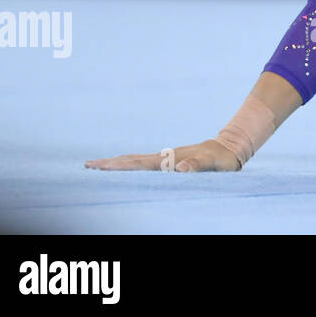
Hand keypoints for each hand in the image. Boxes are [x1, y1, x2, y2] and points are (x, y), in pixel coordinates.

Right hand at [85, 139, 241, 171]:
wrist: (228, 147)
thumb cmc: (222, 159)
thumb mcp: (213, 163)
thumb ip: (198, 165)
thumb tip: (179, 168)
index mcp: (170, 160)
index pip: (140, 164)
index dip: (121, 166)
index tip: (101, 166)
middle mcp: (165, 158)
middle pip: (132, 160)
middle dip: (110, 163)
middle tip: (87, 165)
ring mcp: (165, 159)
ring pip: (135, 161)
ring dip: (116, 163)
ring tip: (97, 165)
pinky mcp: (168, 161)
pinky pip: (143, 165)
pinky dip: (128, 165)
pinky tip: (123, 169)